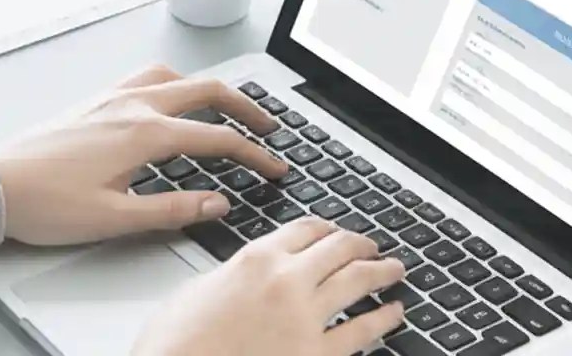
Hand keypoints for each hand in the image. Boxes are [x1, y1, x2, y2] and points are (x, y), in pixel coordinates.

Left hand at [0, 64, 288, 244]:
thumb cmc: (44, 203)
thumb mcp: (115, 219)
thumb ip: (172, 210)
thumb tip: (218, 203)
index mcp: (142, 133)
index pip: (216, 138)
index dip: (253, 153)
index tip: (274, 166)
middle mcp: (131, 105)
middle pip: (205, 91)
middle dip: (245, 106)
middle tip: (269, 126)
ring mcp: (111, 98)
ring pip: (176, 77)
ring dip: (209, 89)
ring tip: (228, 108)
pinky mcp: (94, 101)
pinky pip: (146, 78)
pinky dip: (175, 84)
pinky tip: (173, 102)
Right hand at [132, 218, 405, 355]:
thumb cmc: (176, 343)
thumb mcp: (197, 290)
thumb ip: (232, 275)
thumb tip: (246, 275)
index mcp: (255, 259)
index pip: (305, 229)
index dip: (328, 228)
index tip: (336, 232)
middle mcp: (286, 281)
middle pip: (339, 249)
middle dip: (362, 245)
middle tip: (375, 248)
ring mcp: (306, 318)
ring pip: (358, 282)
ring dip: (383, 273)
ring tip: (396, 271)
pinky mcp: (317, 355)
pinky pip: (363, 331)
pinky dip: (384, 318)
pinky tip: (393, 313)